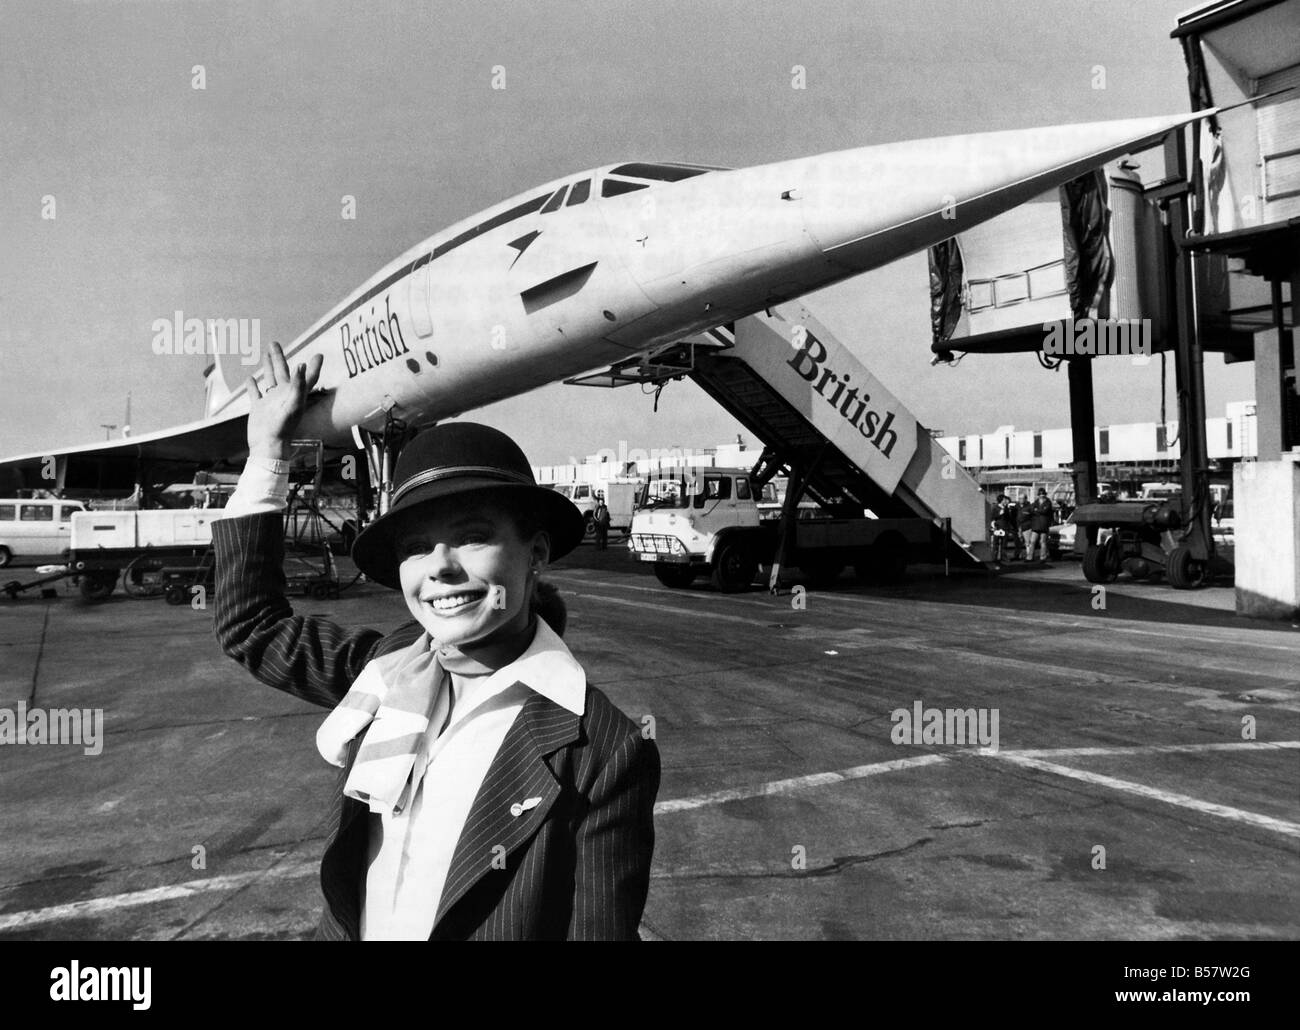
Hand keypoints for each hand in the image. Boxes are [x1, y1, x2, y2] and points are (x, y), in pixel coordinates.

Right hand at [245, 341, 323, 460]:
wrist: (267, 446)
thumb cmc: (283, 428)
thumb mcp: (293, 404)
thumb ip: (298, 385)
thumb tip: (301, 365)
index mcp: (296, 395)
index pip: (307, 377)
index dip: (314, 366)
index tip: (319, 355)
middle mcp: (284, 396)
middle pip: (283, 372)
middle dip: (279, 357)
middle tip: (274, 343)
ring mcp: (271, 402)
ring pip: (270, 379)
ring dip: (268, 367)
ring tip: (265, 354)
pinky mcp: (259, 408)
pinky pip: (255, 393)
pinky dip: (252, 385)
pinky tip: (250, 378)